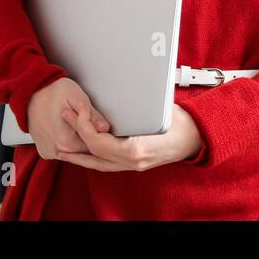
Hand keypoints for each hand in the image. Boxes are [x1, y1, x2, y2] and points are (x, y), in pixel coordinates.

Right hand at [27, 77, 112, 159]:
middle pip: (83, 151)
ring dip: (76, 141)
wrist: (31, 91)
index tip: (95, 124)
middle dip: (87, 138)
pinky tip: (64, 130)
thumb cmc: (53, 92)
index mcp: (66, 141)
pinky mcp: (44, 151)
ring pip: (72, 153)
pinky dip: (65, 143)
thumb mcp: (77, 98)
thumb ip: (92, 115)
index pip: (93, 147)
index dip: (97, 135)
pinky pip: (61, 152)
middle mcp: (56, 150)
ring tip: (71, 123)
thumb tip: (105, 128)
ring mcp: (49, 152)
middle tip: (83, 120)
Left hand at [56, 101, 201, 171]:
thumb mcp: (158, 111)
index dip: (85, 127)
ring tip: (62, 146)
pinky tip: (82, 155)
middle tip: (64, 116)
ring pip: (98, 163)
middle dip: (77, 134)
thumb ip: (135, 108)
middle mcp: (132, 161)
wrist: (196, 138)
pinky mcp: (133, 163)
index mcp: (136, 149)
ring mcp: (132, 165)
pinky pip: (106, 164)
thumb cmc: (180, 122)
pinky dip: (91, 159)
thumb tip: (118, 93)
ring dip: (78, 155)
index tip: (79, 111)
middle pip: (95, 153)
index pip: (99, 142)